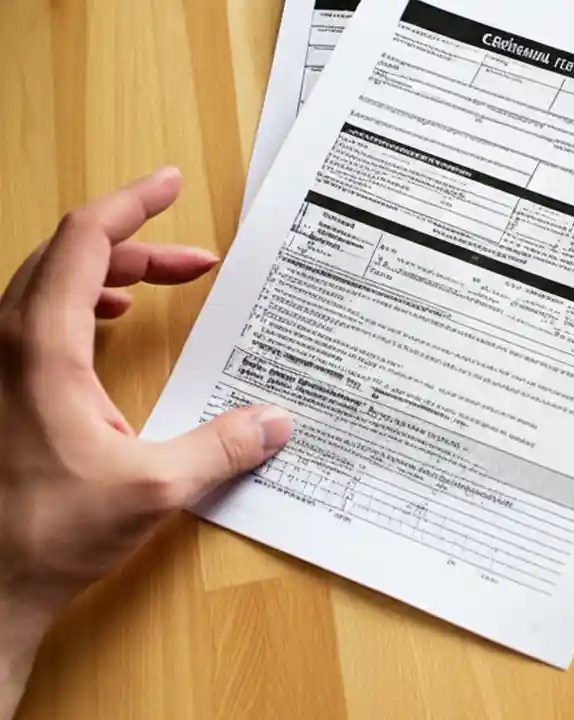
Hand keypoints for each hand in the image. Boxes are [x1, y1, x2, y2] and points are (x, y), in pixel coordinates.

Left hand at [0, 167, 293, 717]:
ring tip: (155, 283)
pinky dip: (77, 301)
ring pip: (46, 284)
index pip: (84, 239)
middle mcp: (7, 342)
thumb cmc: (45, 532)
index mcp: (41, 346)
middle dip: (136, 244)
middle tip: (194, 259)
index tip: (169, 183)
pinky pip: (33, 316)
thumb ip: (221, 447)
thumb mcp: (153, 486)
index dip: (132, 204)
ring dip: (105, 272)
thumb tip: (275, 421)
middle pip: (66, 255)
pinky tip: (104, 326)